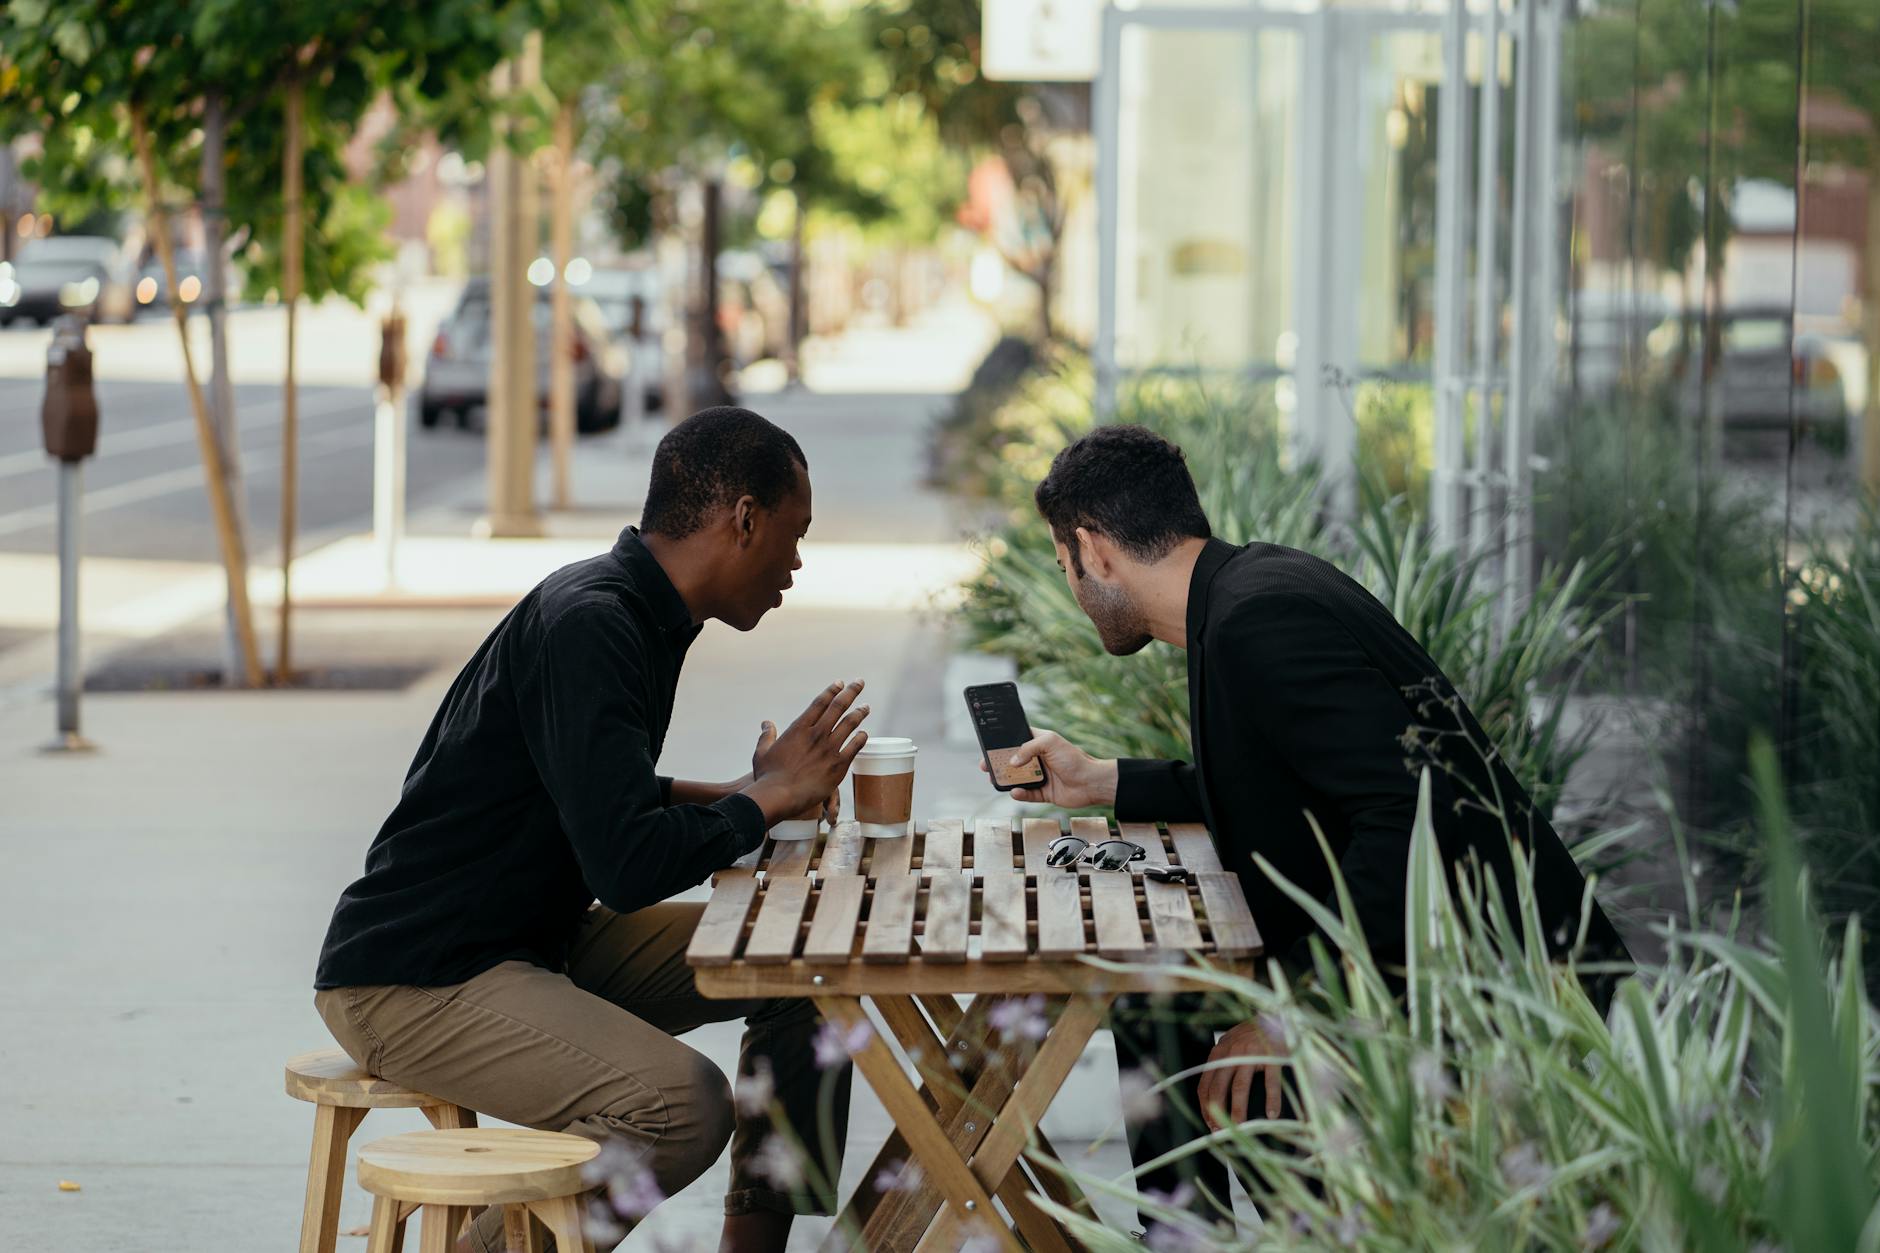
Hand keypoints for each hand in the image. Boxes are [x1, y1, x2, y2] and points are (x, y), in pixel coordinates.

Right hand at [746, 680, 869, 823]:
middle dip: (851, 692)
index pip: (819, 703)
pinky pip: (855, 746)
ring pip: (850, 724)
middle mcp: (816, 734)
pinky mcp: (838, 765)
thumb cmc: (768, 776)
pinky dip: (861, 738)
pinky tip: (864, 734)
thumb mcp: (762, 753)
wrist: (779, 796)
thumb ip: (766, 736)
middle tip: (859, 683)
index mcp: (799, 728)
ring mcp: (829, 748)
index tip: (840, 683)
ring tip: (866, 707)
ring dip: (860, 713)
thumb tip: (766, 723)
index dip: (831, 691)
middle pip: (838, 706)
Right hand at [980, 728, 1118, 807]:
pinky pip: (1027, 794)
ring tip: (995, 779)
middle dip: (998, 763)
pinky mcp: (1044, 793)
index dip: (1004, 742)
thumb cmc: (1074, 759)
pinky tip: (1015, 792)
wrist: (1091, 782)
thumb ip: (1028, 748)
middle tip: (986, 765)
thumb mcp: (1050, 743)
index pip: (1018, 740)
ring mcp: (1041, 776)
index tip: (990, 745)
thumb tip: (1012, 761)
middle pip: (1013, 761)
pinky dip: (1020, 794)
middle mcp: (1039, 759)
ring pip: (1018, 779)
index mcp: (1039, 743)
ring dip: (1006, 779)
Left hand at [1198, 1019, 1286, 1130]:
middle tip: (1222, 1132)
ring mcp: (1250, 1054)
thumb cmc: (1252, 1035)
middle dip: (1217, 1113)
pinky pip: (1270, 1082)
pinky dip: (1272, 1100)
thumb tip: (1215, 1095)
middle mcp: (1231, 1053)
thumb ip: (1223, 1063)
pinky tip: (1272, 1114)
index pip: (1205, 1084)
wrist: (1275, 1014)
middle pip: (1218, 1088)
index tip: (1209, 1123)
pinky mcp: (1271, 1055)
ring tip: (1242, 1129)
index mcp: (1218, 1053)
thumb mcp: (1231, 1045)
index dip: (1205, 1106)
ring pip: (1240, 1088)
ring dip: (1239, 1111)